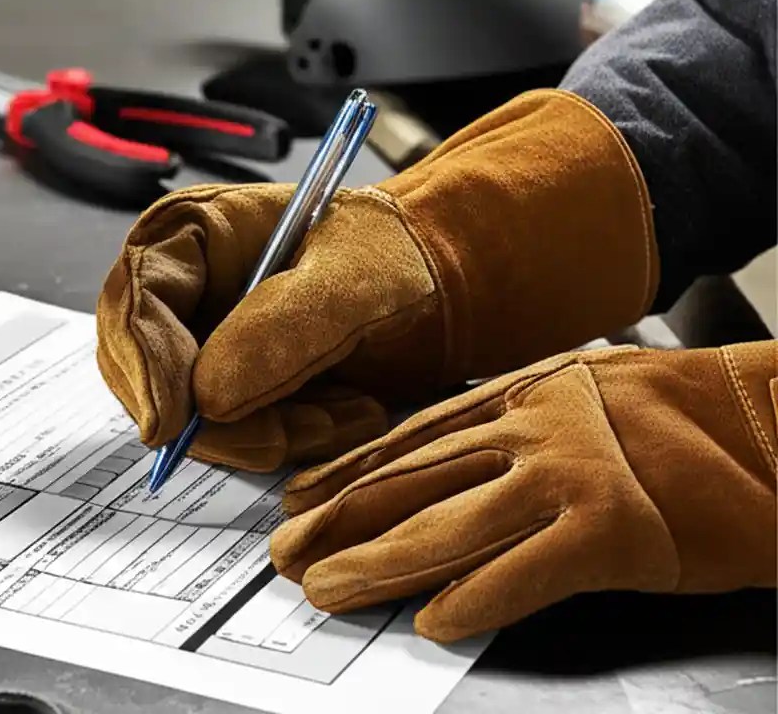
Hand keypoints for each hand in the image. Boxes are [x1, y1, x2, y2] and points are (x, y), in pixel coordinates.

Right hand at [95, 89, 656, 471]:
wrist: (436, 292)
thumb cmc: (397, 261)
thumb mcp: (357, 279)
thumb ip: (284, 327)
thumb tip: (207, 396)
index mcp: (190, 234)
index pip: (134, 299)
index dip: (145, 363)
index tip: (174, 425)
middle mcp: (178, 291)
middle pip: (146, 370)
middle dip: (214, 419)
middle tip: (284, 437)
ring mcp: (196, 345)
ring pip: (188, 418)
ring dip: (264, 433)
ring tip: (345, 412)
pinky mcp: (225, 391)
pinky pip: (229, 439)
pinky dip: (284, 441)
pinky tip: (340, 416)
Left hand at [271, 342, 776, 642]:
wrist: (775, 426)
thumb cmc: (684, 419)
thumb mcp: (580, 396)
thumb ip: (510, 425)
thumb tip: (443, 467)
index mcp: (521, 392)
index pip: (408, 440)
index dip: (345, 474)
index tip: (300, 499)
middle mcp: (533, 427)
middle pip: (410, 481)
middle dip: (337, 522)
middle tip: (285, 553)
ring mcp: (569, 476)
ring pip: (446, 525)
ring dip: (377, 563)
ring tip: (328, 588)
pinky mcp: (611, 530)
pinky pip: (523, 572)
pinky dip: (473, 599)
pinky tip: (431, 621)